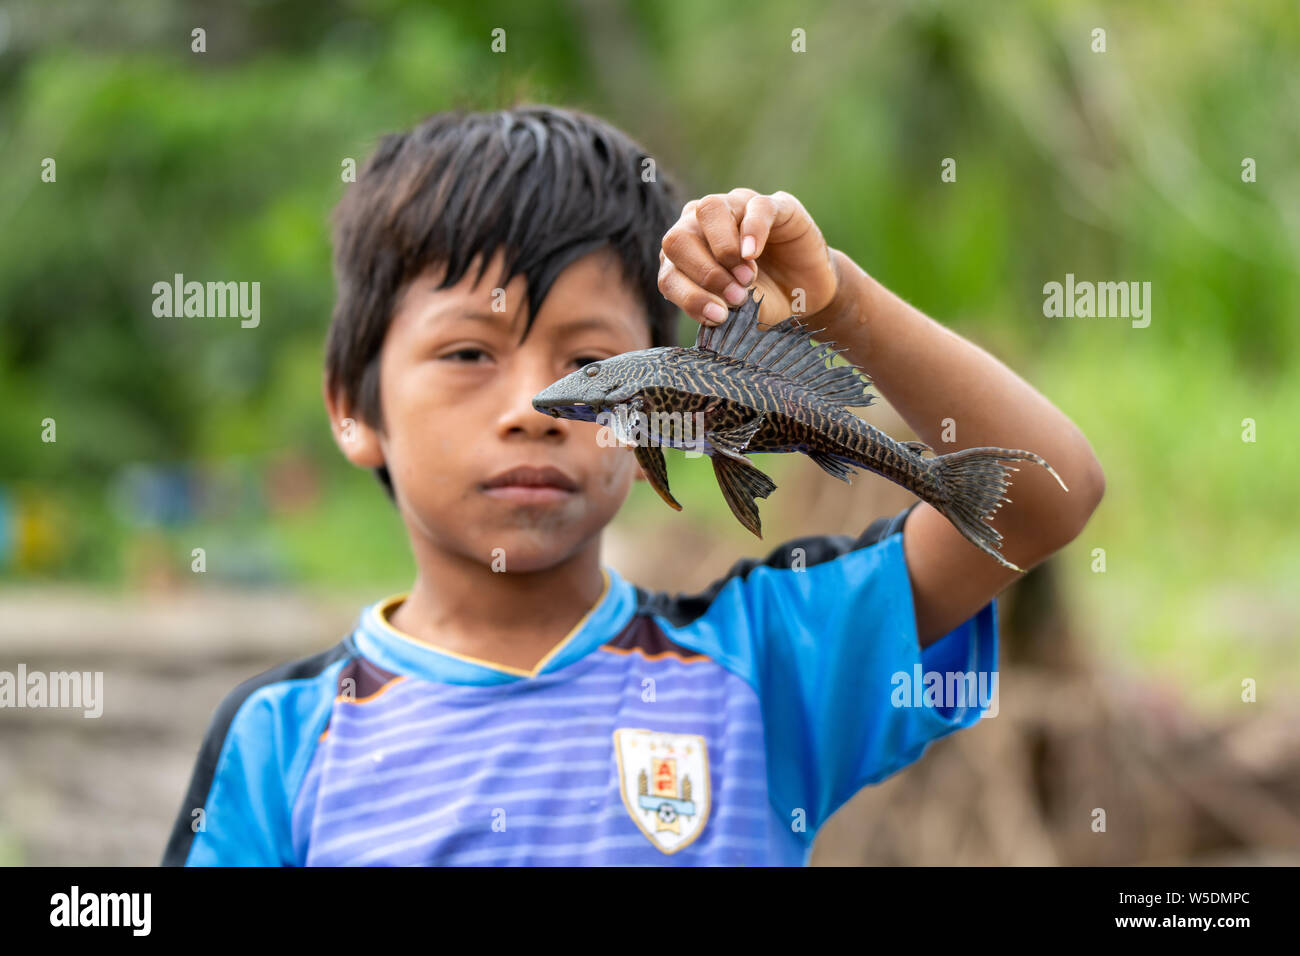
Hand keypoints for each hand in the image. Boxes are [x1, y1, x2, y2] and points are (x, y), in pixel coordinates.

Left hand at [658, 188, 838, 327]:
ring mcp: (737, 208)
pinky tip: (753, 254)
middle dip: (705, 273)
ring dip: (723, 249)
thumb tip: (707, 308)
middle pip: (678, 236)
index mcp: (687, 253)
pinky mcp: (775, 205)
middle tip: (735, 297)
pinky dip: (752, 230)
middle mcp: (703, 224)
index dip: (688, 295)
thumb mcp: (734, 312)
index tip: (718, 317)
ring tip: (747, 278)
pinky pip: (756, 206)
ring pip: (709, 209)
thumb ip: (714, 305)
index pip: (669, 267)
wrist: (805, 295)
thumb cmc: (762, 301)